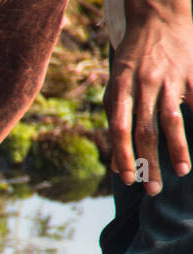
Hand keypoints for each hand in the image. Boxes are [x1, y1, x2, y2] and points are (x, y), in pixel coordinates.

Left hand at [105, 3, 192, 194]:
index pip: (119, 129)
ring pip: (172, 119)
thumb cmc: (132, 60)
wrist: (158, 16)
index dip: (122, 155)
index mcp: (121, 89)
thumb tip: (116, 160)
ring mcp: (169, 79)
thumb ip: (116, 119)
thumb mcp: (115, 86)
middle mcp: (143, 85)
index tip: (128, 179)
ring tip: (182, 171)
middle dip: (149, 162)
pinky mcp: (190, 72)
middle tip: (153, 189)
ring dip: (177, 148)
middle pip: (145, 130)